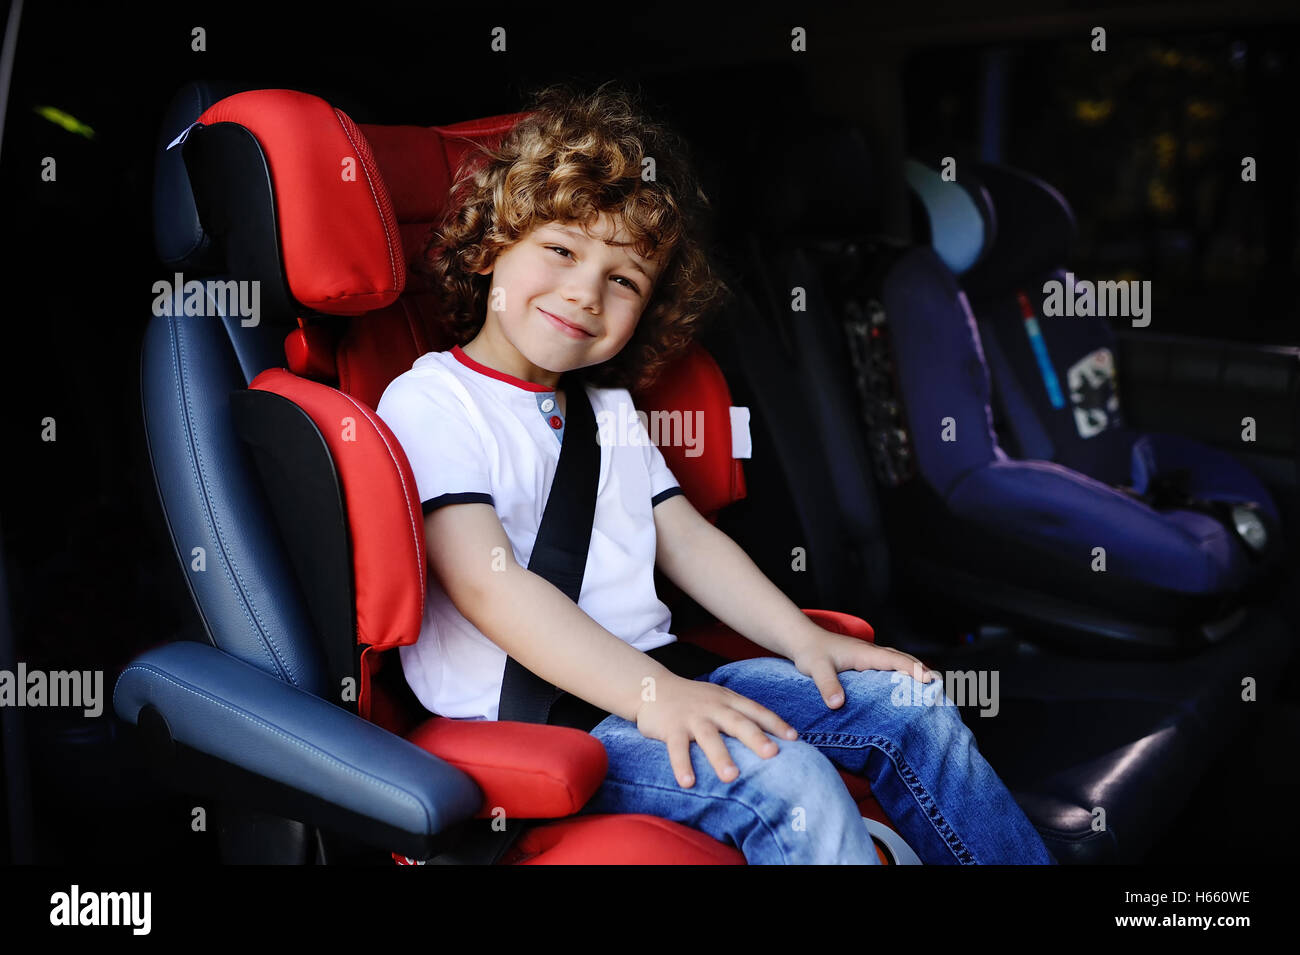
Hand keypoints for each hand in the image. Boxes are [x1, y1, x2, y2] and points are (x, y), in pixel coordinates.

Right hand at [635, 674, 798, 788]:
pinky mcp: (671, 728)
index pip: (756, 711)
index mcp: (729, 700)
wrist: (654, 688)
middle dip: (755, 738)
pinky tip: (688, 782)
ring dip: (720, 756)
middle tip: (772, 754)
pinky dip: (682, 765)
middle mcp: (714, 708)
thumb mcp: (720, 699)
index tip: (794, 739)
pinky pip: (677, 749)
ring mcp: (692, 718)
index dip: (775, 723)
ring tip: (732, 777)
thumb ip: (742, 715)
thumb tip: (774, 740)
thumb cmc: (695, 700)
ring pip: (709, 737)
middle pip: (737, 723)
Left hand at [790, 628, 937, 709]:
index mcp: (865, 653)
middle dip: (923, 670)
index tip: (929, 680)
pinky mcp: (866, 661)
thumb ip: (827, 685)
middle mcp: (871, 652)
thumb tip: (837, 704)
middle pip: (904, 659)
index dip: (913, 670)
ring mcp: (870, 656)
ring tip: (932, 687)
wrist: (802, 639)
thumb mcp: (815, 669)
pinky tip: (907, 686)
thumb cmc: (809, 652)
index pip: (895, 660)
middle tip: (941, 687)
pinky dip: (904, 672)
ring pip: (899, 661)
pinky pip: (891, 666)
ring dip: (916, 670)